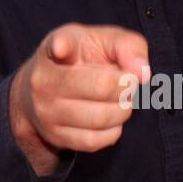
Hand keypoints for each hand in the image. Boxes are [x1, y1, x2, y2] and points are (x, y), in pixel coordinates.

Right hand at [9, 23, 149, 172]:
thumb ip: (129, 47)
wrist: (41, 90)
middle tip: (127, 85)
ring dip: (122, 111)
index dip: (61, 46)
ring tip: (120, 101)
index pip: (59, 44)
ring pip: (100, 118)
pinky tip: (110, 118)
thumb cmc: (82, 59)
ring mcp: (47, 110)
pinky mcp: (55, 135)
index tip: (61, 48)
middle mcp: (45, 79)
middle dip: (125, 88)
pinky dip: (112, 131)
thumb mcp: (104, 40)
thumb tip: (142, 74)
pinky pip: (94, 141)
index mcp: (58, 45)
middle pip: (100, 86)